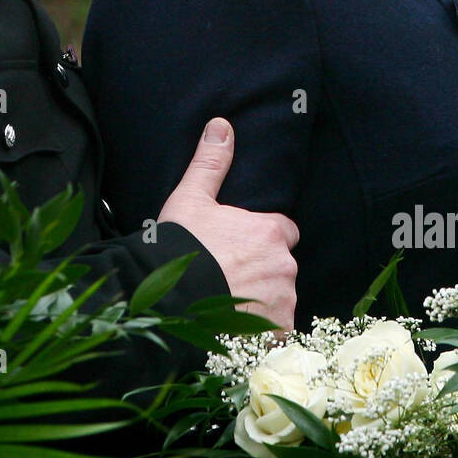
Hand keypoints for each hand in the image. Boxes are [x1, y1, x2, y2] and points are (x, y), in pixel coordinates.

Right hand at [157, 117, 298, 328]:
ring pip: (279, 297)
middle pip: (280, 266)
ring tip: (227, 303)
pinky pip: (275, 329)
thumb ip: (210, 164)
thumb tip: (221, 125)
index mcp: (271, 233)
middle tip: (227, 276)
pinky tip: (233, 325)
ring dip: (261, 300)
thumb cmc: (181, 248)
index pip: (282, 232)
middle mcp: (285, 267)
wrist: (172, 302)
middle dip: (262, 271)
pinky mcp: (276, 331)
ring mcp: (283, 302)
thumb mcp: (191, 199)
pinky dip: (259, 328)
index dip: (262, 238)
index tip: (239, 247)